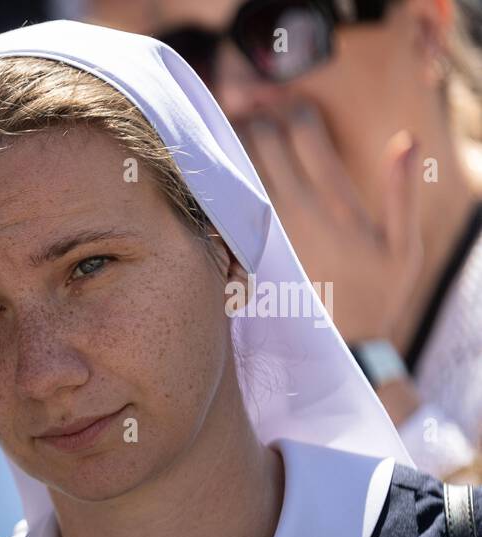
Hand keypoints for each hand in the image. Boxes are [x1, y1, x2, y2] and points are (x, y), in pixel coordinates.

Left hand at [239, 102, 423, 343]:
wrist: (339, 342)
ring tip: (239, 122)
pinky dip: (227, 179)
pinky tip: (224, 166)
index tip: (296, 102)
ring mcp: (266, 230)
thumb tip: (406, 140)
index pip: (307, 135)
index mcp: (333, 205)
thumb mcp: (404, 245)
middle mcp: (294, 214)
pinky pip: (230, 202)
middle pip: (265, 143)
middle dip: (261, 116)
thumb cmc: (378, 291)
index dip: (297, 108)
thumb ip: (403, 191)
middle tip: (258, 103)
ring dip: (239, 142)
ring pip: (241, 169)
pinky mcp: (249, 247)